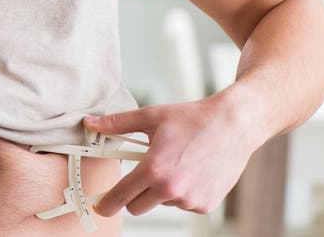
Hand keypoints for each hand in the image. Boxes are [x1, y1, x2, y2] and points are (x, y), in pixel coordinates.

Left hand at [84, 92, 255, 217]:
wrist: (232, 125)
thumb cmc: (192, 119)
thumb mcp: (151, 116)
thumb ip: (118, 123)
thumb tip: (91, 123)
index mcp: (154, 168)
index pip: (121, 195)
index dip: (107, 203)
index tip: (100, 207)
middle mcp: (171, 189)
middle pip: (138, 207)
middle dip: (134, 193)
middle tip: (143, 172)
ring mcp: (189, 200)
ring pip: (162, 202)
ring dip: (162, 188)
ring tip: (176, 161)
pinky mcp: (205, 205)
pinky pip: (183, 203)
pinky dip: (182, 190)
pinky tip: (192, 169)